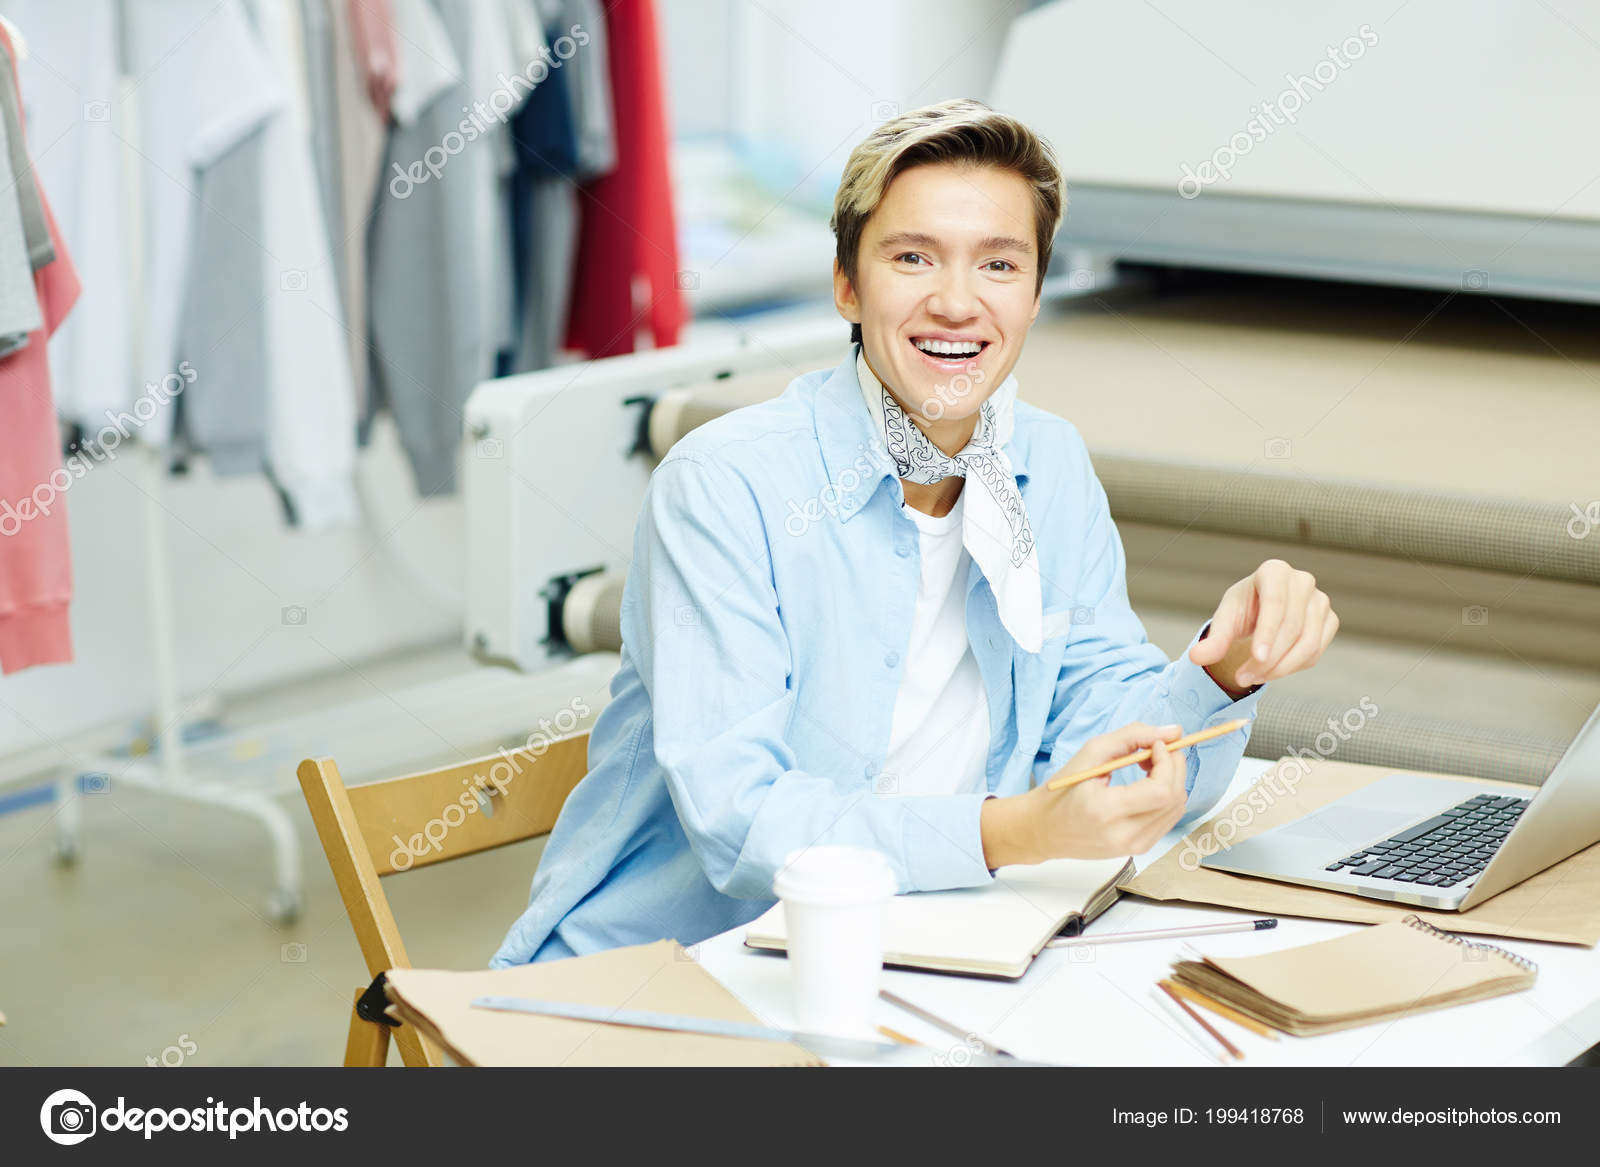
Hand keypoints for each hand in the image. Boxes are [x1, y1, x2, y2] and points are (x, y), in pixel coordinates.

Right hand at [981, 722, 1188, 866]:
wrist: (1043, 831)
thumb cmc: (1062, 790)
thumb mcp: (1089, 754)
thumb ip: (1131, 736)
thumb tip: (1174, 731)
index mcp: (1106, 810)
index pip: (1160, 790)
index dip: (1167, 762)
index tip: (1156, 744)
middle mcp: (1124, 835)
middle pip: (1174, 799)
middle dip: (1174, 767)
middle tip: (1157, 749)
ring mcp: (1134, 847)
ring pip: (1176, 809)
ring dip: (1172, 780)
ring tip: (1149, 766)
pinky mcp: (1139, 849)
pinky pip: (1168, 819)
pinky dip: (1166, 796)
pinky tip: (1148, 784)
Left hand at [1188, 558, 1338, 695]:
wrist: (1262, 610)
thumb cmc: (1244, 609)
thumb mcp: (1226, 620)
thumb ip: (1214, 639)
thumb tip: (1196, 658)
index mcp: (1274, 571)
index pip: (1275, 602)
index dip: (1267, 632)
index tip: (1256, 658)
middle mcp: (1302, 581)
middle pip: (1291, 627)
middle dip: (1268, 659)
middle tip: (1242, 678)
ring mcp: (1320, 600)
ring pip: (1307, 643)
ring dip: (1280, 668)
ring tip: (1253, 678)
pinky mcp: (1330, 620)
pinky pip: (1316, 651)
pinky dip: (1294, 667)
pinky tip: (1272, 670)